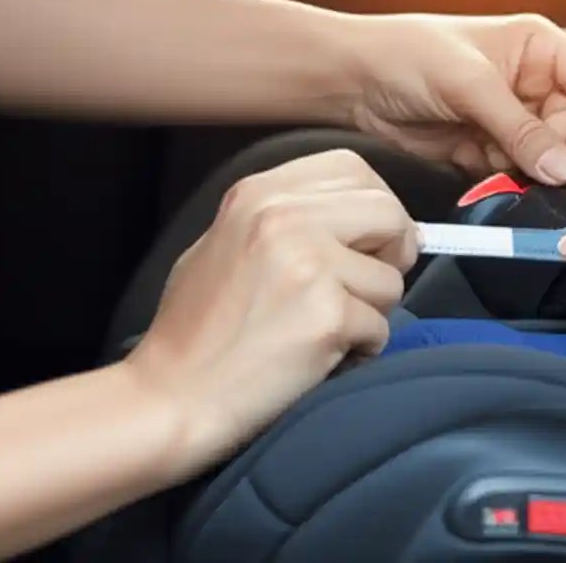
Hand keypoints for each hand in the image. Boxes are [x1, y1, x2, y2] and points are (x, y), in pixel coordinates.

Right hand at [122, 149, 416, 469]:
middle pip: (388, 212)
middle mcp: (284, 217)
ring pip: (392, 279)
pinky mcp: (327, 316)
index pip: (353, 169)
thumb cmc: (199, 330)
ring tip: (323, 330)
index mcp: (259, 193)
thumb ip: (291, 219)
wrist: (171, 398)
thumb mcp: (228, 241)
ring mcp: (308, 264)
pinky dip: (361, 350)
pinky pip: (381, 329)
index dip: (376, 206)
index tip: (371, 240)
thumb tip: (368, 225)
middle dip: (394, 253)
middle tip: (369, 288)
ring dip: (372, 312)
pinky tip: (318, 358)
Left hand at [352, 14, 565, 185]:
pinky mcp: (486, 146)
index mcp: (540, 48)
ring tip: (493, 158)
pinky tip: (474, 162)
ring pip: (545, 156)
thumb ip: (521, 130)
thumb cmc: (408, 55)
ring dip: (527, 168)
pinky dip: (501, 178)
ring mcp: (510, 116)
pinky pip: (514, 172)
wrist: (353, 80)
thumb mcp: (471, 86)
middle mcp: (532, 82)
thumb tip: (565, 169)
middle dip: (558, 152)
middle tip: (538, 170)